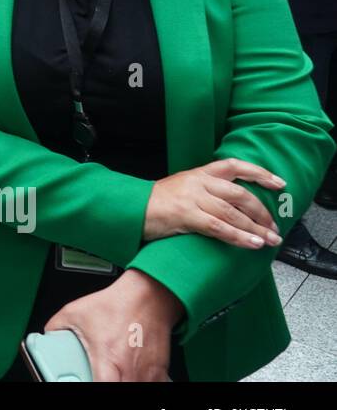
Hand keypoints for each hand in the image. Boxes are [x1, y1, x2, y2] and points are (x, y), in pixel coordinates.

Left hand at [44, 269, 182, 380]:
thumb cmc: (116, 304)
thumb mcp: (75, 311)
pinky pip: (151, 385)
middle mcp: (129, 368)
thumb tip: (48, 336)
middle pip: (121, 391)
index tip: (85, 380)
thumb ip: (57, 326)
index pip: (101, 386)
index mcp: (108, 357)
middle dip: (109, 386)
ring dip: (124, 385)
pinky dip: (140, 382)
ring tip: (114, 375)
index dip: (91, 386)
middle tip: (98, 377)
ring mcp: (146, 371)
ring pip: (137, 388)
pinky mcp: (160, 370)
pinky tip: (130, 376)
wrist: (148, 296)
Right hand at [143, 158, 284, 248]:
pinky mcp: (185, 215)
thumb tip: (236, 207)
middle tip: (274, 228)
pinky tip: (250, 243)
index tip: (279, 184)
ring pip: (233, 212)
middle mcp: (198, 182)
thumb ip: (207, 192)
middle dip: (262, 212)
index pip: (235, 166)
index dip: (259, 174)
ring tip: (269, 240)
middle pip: (240, 194)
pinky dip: (238, 236)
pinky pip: (219, 227)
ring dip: (255, 228)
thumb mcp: (183, 188)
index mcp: (199, 173)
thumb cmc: (156, 203)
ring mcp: (192, 198)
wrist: (130, 208)